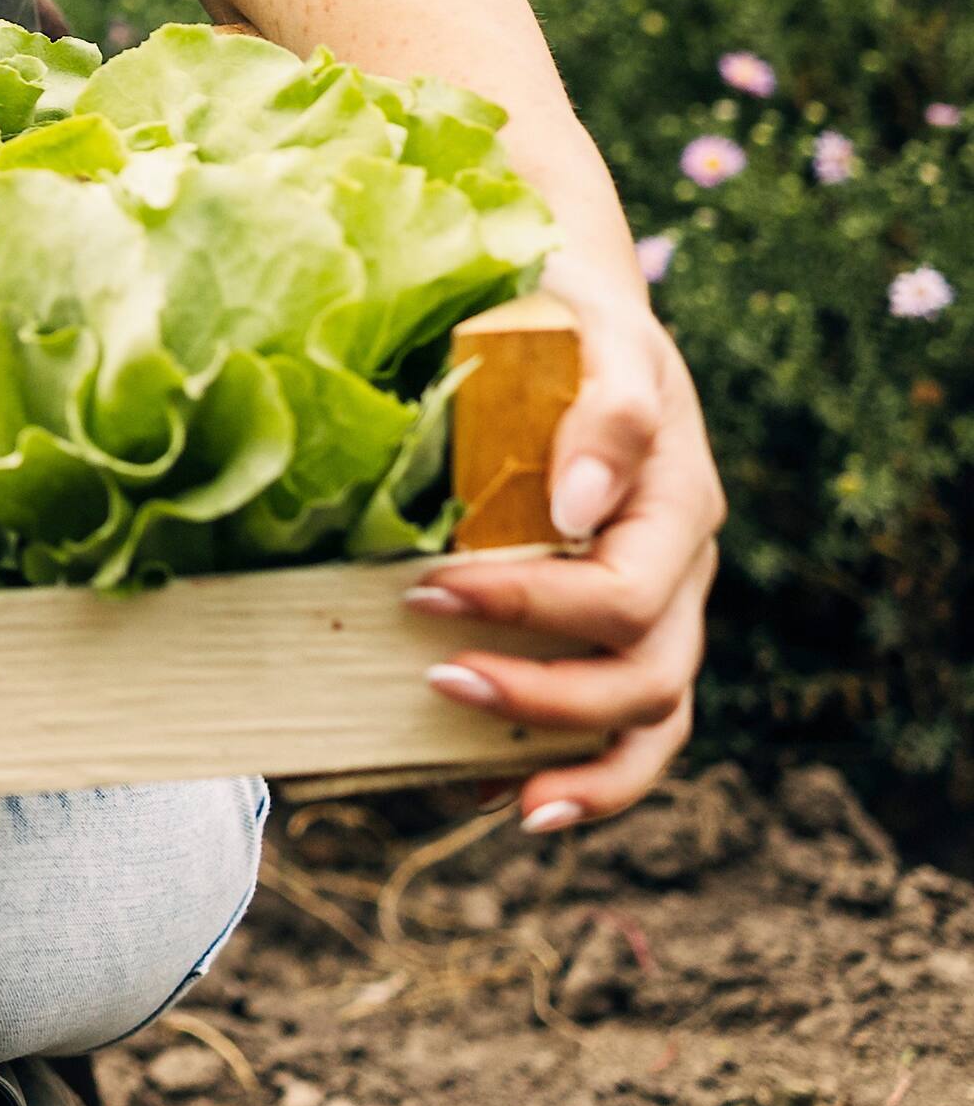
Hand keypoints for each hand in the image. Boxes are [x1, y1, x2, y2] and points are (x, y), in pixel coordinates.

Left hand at [406, 256, 722, 828]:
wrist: (568, 303)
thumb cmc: (568, 310)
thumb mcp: (594, 325)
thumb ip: (606, 407)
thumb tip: (578, 505)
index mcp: (677, 502)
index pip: (618, 594)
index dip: (529, 611)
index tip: (425, 592)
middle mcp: (679, 568)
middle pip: (645, 675)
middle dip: (543, 697)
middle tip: (437, 679)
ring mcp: (660, 607)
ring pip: (653, 721)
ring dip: (578, 765)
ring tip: (506, 802)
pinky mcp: (622, 627)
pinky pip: (625, 722)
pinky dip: (578, 769)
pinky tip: (505, 794)